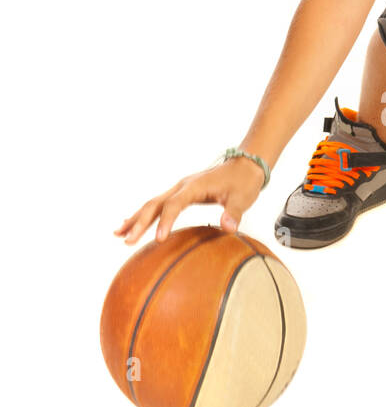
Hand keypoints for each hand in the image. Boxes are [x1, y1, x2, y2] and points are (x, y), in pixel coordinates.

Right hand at [113, 156, 267, 245]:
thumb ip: (234, 212)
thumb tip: (228, 228)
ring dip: (136, 218)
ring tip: (119, 234)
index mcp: (194, 186)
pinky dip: (145, 214)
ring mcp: (180, 189)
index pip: (174, 205)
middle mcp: (182, 186)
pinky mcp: (182, 193)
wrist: (246, 166)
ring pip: (153, 204)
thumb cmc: (244, 182)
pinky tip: (133, 224)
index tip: (158, 239)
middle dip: (140, 222)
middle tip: (127, 241)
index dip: (165, 222)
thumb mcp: (242, 198)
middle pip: (156, 204)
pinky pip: (159, 204)